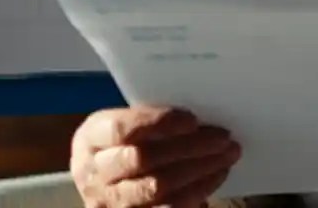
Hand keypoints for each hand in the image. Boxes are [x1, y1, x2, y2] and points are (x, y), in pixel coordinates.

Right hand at [71, 106, 241, 207]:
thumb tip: (199, 118)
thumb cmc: (122, 144)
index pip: (121, 129)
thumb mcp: (124, 125)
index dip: (158, 123)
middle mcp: (94, 174)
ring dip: (199, 171)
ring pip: (157, 188)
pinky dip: (196, 193)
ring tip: (226, 156)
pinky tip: (214, 177)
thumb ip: (150, 119)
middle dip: (189, 147)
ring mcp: (109, 203)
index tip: (192, 120)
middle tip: (223, 137)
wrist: (102, 183)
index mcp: (91, 139)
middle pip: (143, 159)